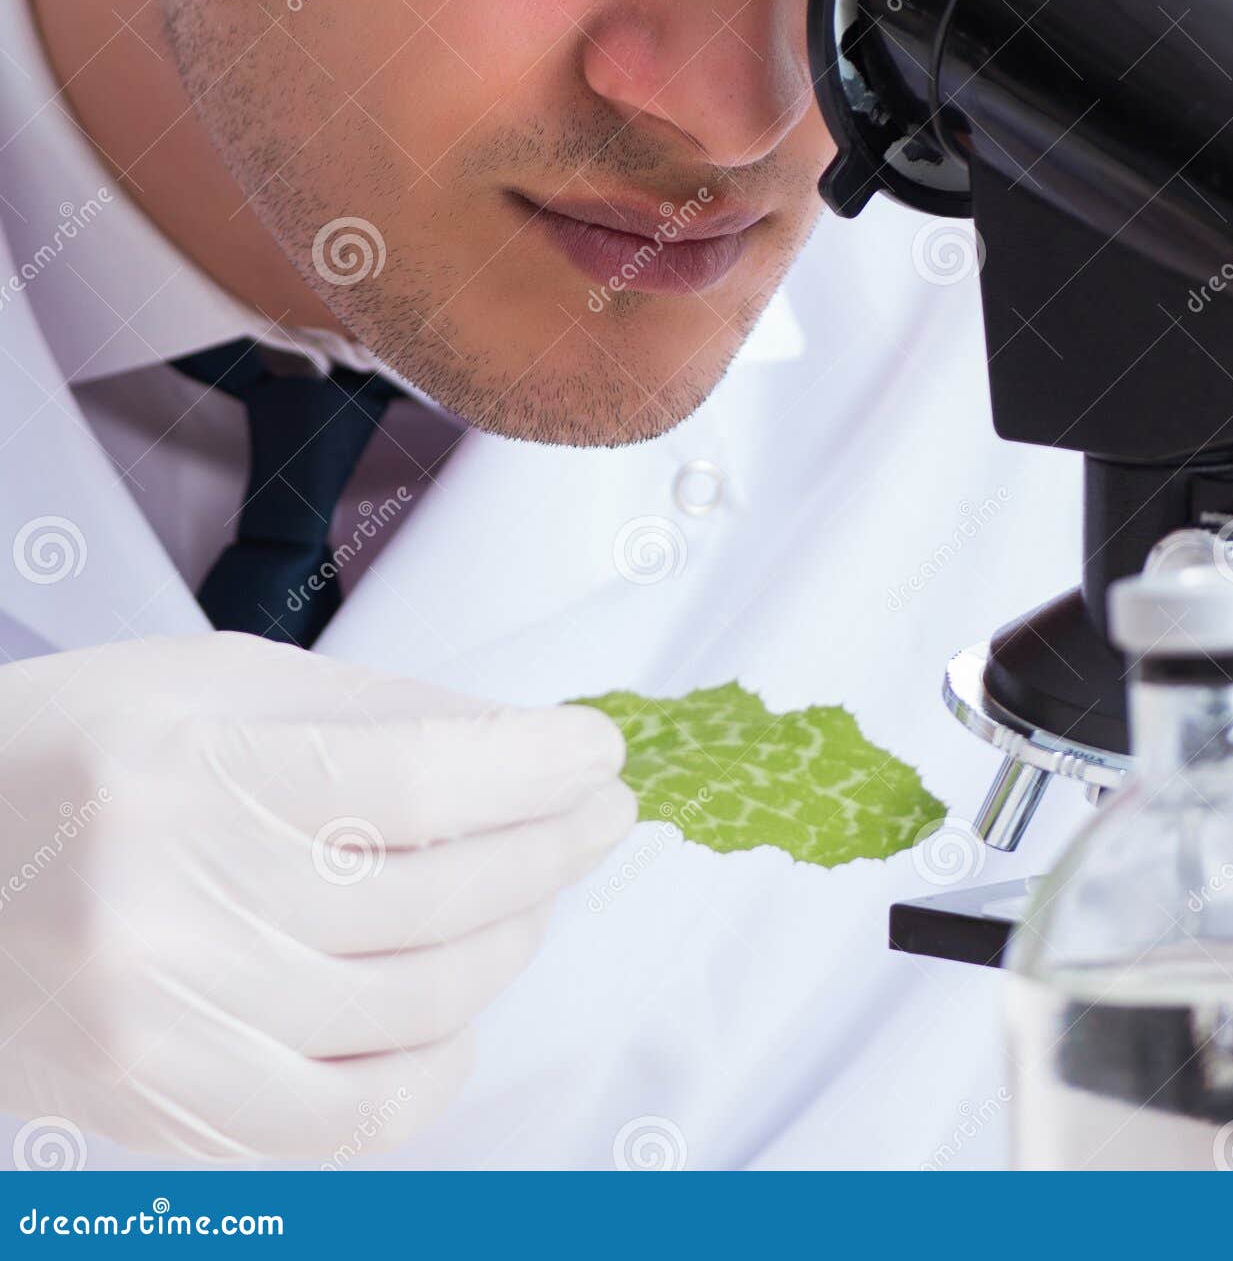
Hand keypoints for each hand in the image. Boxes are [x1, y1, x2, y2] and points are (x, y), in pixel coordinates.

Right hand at [0, 632, 633, 1162]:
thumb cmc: (61, 758)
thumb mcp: (206, 683)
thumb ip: (370, 708)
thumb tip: (518, 742)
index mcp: (188, 774)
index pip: (423, 781)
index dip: (535, 766)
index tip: (595, 752)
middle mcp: (173, 911)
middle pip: (439, 895)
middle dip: (553, 846)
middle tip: (597, 814)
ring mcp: (165, 1031)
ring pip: (418, 1006)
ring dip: (512, 940)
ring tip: (536, 891)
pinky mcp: (161, 1113)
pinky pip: (354, 1124)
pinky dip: (438, 1067)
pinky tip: (461, 1008)